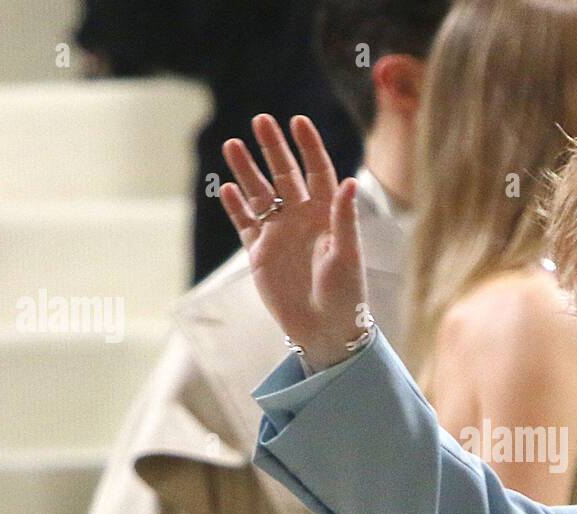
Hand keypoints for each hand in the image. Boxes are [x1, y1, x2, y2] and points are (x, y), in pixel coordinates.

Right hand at [220, 114, 368, 370]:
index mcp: (328, 214)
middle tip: (260, 120)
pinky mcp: (260, 253)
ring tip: (233, 144)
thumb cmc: (346, 295)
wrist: (324, 329)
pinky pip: (245, 223)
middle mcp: (302, 218)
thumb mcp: (348, 256)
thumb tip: (349, 182)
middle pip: (285, 174)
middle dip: (273, 148)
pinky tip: (227, 188)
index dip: (309, 146)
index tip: (298, 122)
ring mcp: (279, 233)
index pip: (318, 171)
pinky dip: (236, 206)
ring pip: (260, 194)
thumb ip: (345, 219)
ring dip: (247, 170)